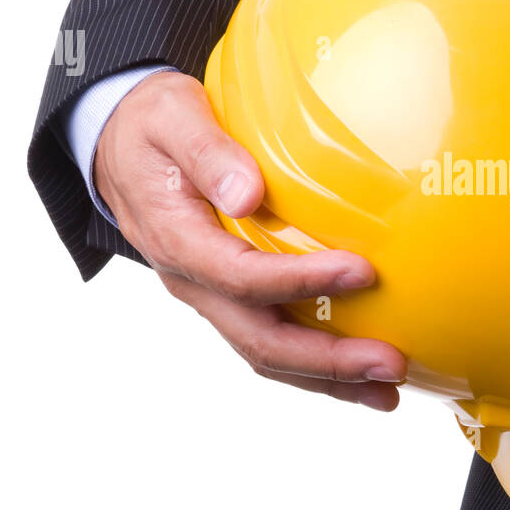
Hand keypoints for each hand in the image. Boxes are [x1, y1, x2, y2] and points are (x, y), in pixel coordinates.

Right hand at [93, 70, 403, 410]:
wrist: (118, 146)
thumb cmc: (153, 125)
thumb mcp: (171, 117)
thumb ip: (208, 152)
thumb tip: (247, 195)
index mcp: (178, 241)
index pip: (243, 277)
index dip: (302, 282)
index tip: (363, 273)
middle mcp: (194, 282)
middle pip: (260, 340)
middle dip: (328, 361)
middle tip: (391, 364)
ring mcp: (211, 296)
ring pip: (269, 354)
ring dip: (329, 378)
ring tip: (388, 392)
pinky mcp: (230, 296)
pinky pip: (273, 337)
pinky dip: (318, 363)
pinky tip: (363, 369)